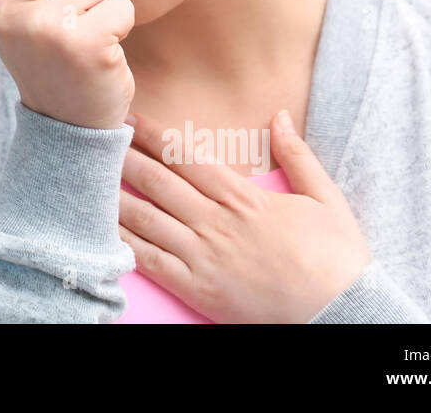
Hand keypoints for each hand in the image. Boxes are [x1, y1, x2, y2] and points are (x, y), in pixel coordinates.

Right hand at [0, 0, 135, 129]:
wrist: (65, 121)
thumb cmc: (53, 47)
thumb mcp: (24, 6)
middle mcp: (4, 8)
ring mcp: (40, 27)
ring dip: (109, 1)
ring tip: (87, 32)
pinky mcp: (80, 46)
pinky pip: (121, 5)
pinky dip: (122, 23)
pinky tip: (101, 50)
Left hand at [117, 109, 370, 322]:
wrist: (342, 313)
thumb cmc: (337, 259)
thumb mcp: (326, 198)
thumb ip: (298, 156)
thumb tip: (279, 116)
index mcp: (244, 197)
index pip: (187, 157)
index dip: (155, 136)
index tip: (131, 118)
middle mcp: (217, 222)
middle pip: (158, 181)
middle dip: (124, 156)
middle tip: (96, 136)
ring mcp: (204, 256)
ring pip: (148, 218)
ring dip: (115, 194)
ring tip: (88, 176)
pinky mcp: (198, 289)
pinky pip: (151, 263)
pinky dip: (124, 245)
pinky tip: (102, 230)